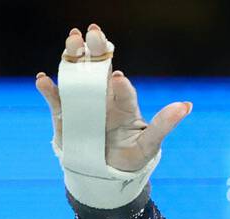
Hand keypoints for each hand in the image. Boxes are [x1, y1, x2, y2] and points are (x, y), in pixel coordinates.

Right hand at [35, 24, 191, 172]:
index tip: (118, 78)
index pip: (123, 90)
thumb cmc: (131, 158)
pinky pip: (56, 100)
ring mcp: (84, 104)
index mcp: (124, 104)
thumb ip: (163, 125)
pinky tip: (43, 79)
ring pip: (77, 76)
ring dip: (73, 57)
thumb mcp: (149, 146)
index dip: (121, 85)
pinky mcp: (65, 115)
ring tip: (72, 40)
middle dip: (97, 51)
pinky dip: (49, 89)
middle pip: (100, 70)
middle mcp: (104, 98)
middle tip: (93, 32)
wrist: (105, 175)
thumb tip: (186, 106)